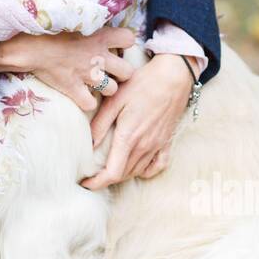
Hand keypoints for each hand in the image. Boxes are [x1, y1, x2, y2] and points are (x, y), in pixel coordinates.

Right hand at [0, 26, 137, 113]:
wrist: (28, 43)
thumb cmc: (47, 25)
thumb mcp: (72, 15)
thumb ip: (88, 17)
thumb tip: (94, 13)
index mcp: (100, 35)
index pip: (129, 39)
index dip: (124, 43)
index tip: (114, 44)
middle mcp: (98, 56)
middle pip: (127, 71)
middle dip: (120, 72)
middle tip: (108, 68)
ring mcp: (87, 74)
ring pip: (112, 90)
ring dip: (105, 88)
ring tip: (94, 82)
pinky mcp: (73, 88)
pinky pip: (90, 104)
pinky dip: (86, 101)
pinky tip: (80, 94)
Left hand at [79, 53, 194, 190]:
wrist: (174, 76)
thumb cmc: (143, 84)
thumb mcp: (115, 100)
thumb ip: (100, 124)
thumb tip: (89, 145)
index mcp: (129, 137)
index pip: (112, 173)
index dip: (96, 183)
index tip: (85, 182)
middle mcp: (144, 146)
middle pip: (123, 175)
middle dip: (105, 179)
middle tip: (92, 174)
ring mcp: (157, 146)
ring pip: (137, 172)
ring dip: (121, 174)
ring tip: (108, 169)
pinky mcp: (167, 142)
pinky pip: (157, 166)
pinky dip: (145, 171)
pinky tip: (136, 166)